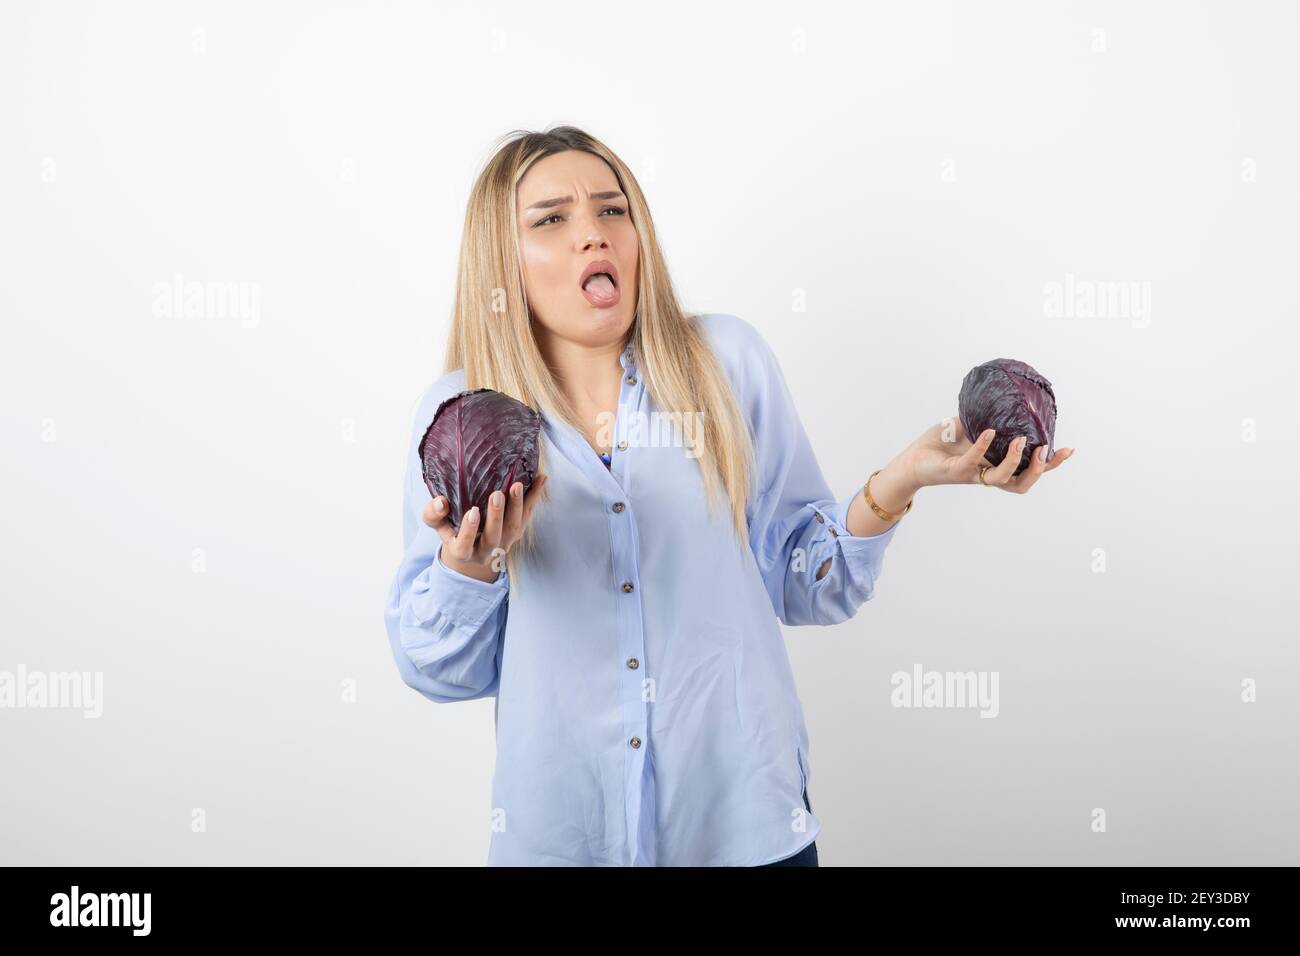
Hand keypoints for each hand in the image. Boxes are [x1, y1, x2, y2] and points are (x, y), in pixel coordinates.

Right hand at [422, 475, 548, 580]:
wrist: (471, 549)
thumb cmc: (451, 531)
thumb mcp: (437, 525)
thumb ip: (434, 514)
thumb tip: (440, 501)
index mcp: (463, 551)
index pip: (464, 546)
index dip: (468, 531)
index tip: (472, 512)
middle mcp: (486, 551)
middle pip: (494, 538)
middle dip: (496, 516)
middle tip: (497, 494)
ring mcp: (504, 542)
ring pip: (514, 528)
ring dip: (517, 506)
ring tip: (517, 485)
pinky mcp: (516, 532)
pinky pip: (527, 515)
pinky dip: (534, 497)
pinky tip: (541, 479)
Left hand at [902, 416, 1073, 493]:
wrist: (911, 460)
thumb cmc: (938, 445)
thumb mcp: (966, 426)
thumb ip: (984, 416)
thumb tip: (1002, 396)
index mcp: (995, 465)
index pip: (1028, 470)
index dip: (1051, 464)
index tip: (1069, 449)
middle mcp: (987, 474)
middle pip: (1023, 483)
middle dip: (1041, 470)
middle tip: (1046, 451)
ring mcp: (973, 474)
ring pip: (1004, 480)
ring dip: (1016, 461)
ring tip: (1020, 442)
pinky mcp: (956, 471)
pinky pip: (973, 461)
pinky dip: (984, 446)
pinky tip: (990, 432)